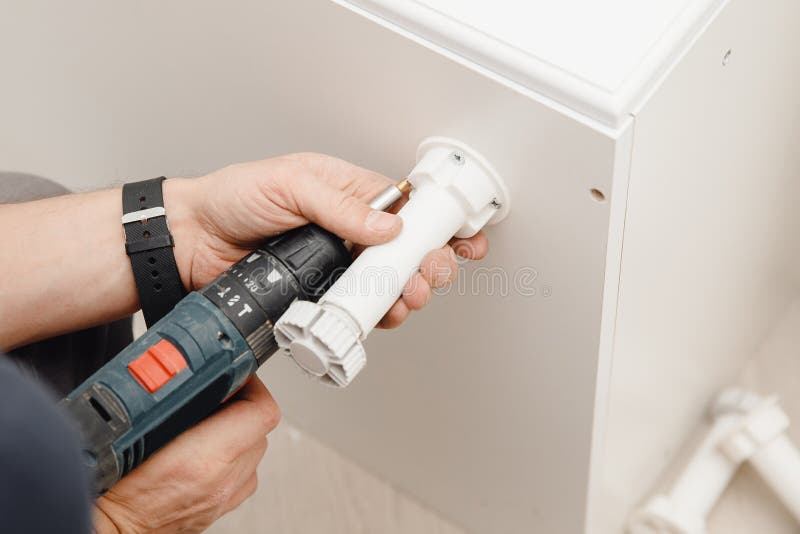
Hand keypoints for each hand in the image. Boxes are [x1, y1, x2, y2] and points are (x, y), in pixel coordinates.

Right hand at [93, 377, 279, 533]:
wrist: (107, 527)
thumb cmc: (112, 488)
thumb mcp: (140, 427)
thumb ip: (179, 402)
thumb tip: (197, 377)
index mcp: (206, 459)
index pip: (262, 412)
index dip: (255, 386)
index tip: (239, 376)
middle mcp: (222, 481)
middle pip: (260, 430)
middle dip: (244, 407)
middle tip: (220, 394)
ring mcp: (223, 498)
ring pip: (253, 453)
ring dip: (240, 433)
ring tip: (212, 422)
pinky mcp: (217, 508)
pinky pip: (241, 475)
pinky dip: (232, 458)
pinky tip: (208, 450)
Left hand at [165, 153, 488, 327]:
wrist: (191, 241)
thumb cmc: (233, 198)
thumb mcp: (289, 184)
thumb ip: (340, 206)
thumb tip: (387, 227)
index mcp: (346, 193)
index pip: (406, 208)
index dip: (437, 224)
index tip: (462, 239)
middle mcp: (347, 230)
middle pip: (405, 251)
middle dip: (426, 265)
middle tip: (428, 276)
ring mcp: (336, 265)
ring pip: (387, 283)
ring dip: (405, 293)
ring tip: (406, 299)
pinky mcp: (321, 294)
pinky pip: (358, 307)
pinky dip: (375, 315)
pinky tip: (380, 315)